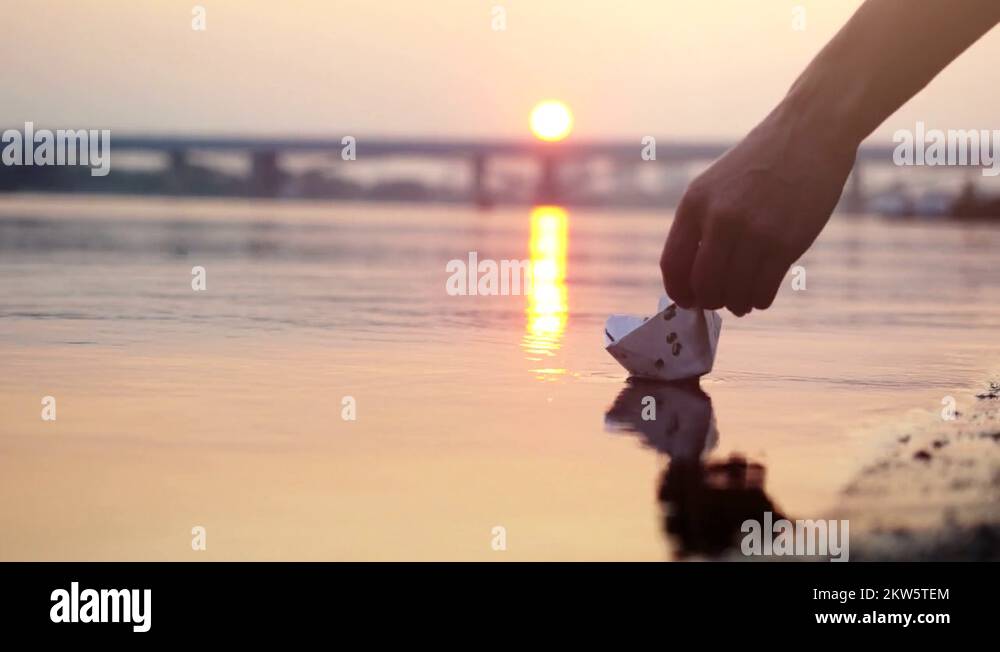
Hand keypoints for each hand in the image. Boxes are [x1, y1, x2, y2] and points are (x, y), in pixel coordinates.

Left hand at [660, 106, 857, 315]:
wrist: (809, 133)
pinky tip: (761, 293)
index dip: (678, 291)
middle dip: (710, 301)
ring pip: (734, 293)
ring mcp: (753, 232)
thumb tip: (693, 279)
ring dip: (737, 304)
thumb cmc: (761, 162)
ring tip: (743, 299)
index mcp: (694, 204)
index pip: (672, 264)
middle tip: (720, 300)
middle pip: (704, 286)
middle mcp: (720, 219)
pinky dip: (759, 300)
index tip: (688, 300)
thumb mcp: (715, 185)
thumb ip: (701, 225)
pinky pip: (763, 290)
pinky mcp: (785, 243)